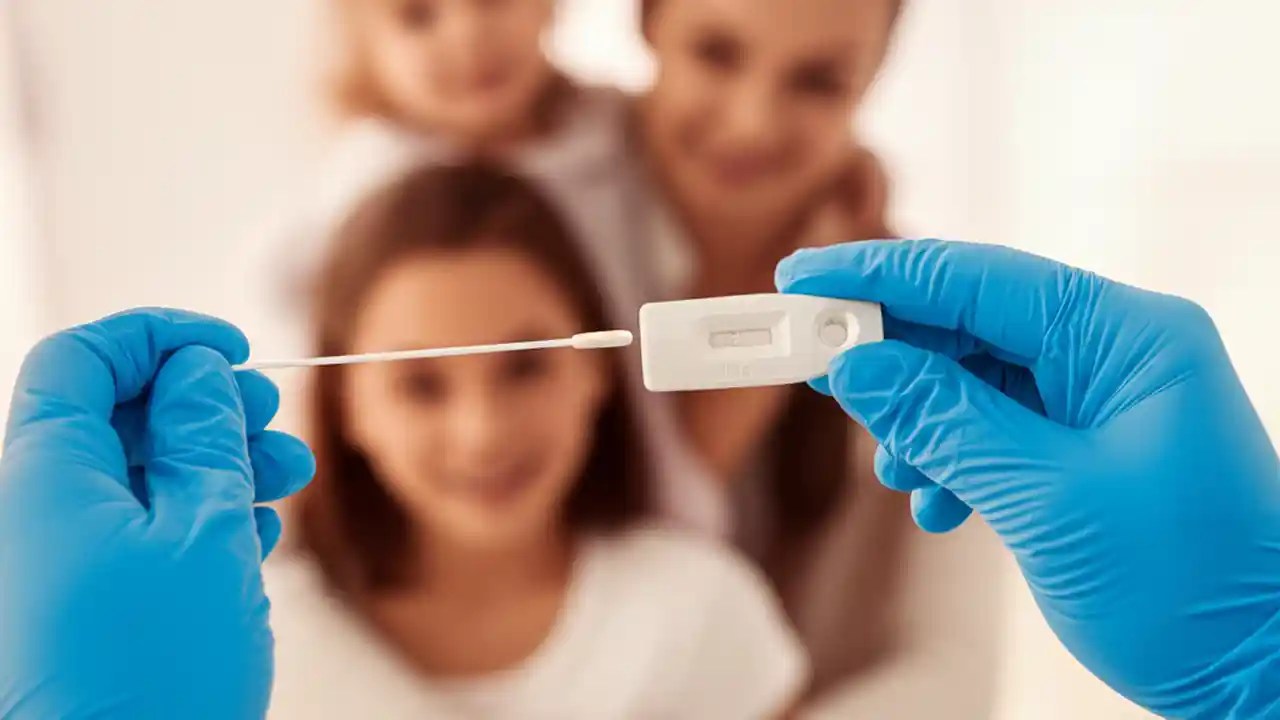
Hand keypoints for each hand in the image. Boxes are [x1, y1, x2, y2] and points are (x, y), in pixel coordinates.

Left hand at [0, 309, 314, 718]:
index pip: (81, 360)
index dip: (158, 339)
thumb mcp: (202, 533)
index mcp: (44, 478)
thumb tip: (196, 374)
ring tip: (286, 477)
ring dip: (218, 464)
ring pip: (137, 475)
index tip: (226, 349)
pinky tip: (256, 534)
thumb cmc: (150, 677)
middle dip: (203, 406)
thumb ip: (200, 437)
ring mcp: (59, 562)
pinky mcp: (89, 606)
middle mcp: (37, 512)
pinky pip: (139, 533)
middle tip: (269, 415)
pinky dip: (202, 518)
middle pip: (115, 416)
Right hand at [776, 240, 1279, 718]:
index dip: (880, 276)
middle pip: (971, 324)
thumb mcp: (1046, 498)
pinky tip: (938, 502)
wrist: (1261, 674)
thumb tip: (854, 365)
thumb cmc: (1188, 588)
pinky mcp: (1087, 447)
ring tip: (896, 469)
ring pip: (975, 379)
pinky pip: (996, 427)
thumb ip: (945, 420)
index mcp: (1127, 337)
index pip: (979, 279)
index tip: (801, 279)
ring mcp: (1103, 400)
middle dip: (892, 355)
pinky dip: (953, 458)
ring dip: (921, 420)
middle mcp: (1116, 352)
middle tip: (817, 372)